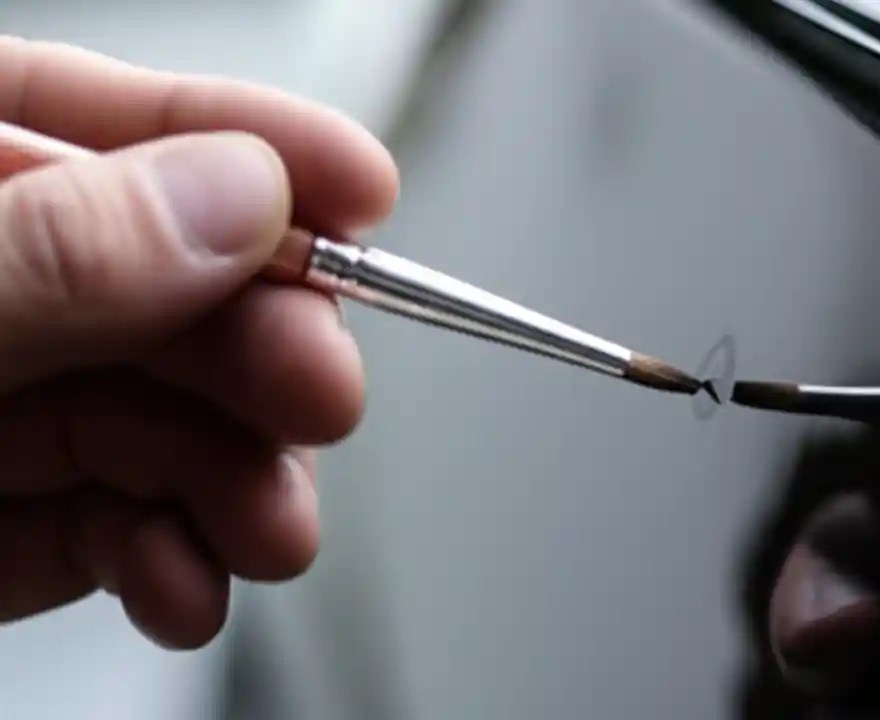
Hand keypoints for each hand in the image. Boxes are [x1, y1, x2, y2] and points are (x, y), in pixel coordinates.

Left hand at [0, 38, 397, 648]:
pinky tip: (184, 583)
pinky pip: (112, 526)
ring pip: (163, 417)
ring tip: (267, 528)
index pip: (106, 127)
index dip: (248, 146)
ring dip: (238, 480)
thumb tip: (235, 196)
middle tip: (322, 392)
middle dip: (263, 349)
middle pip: (168, 288)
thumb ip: (51, 249)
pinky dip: (168, 563)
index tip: (364, 189)